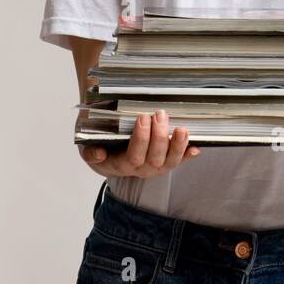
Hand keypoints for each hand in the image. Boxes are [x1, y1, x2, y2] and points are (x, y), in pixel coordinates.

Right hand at [78, 109, 201, 177]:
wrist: (105, 150)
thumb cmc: (97, 143)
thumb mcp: (86, 146)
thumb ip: (90, 151)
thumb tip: (98, 154)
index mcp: (120, 165)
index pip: (133, 156)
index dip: (141, 139)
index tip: (142, 118)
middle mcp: (140, 169)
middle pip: (154, 158)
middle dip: (159, 136)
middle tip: (159, 114)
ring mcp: (154, 167)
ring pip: (169, 162)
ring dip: (177, 146)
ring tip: (181, 129)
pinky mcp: (165, 162)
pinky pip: (178, 161)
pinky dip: (187, 155)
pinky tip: (196, 148)